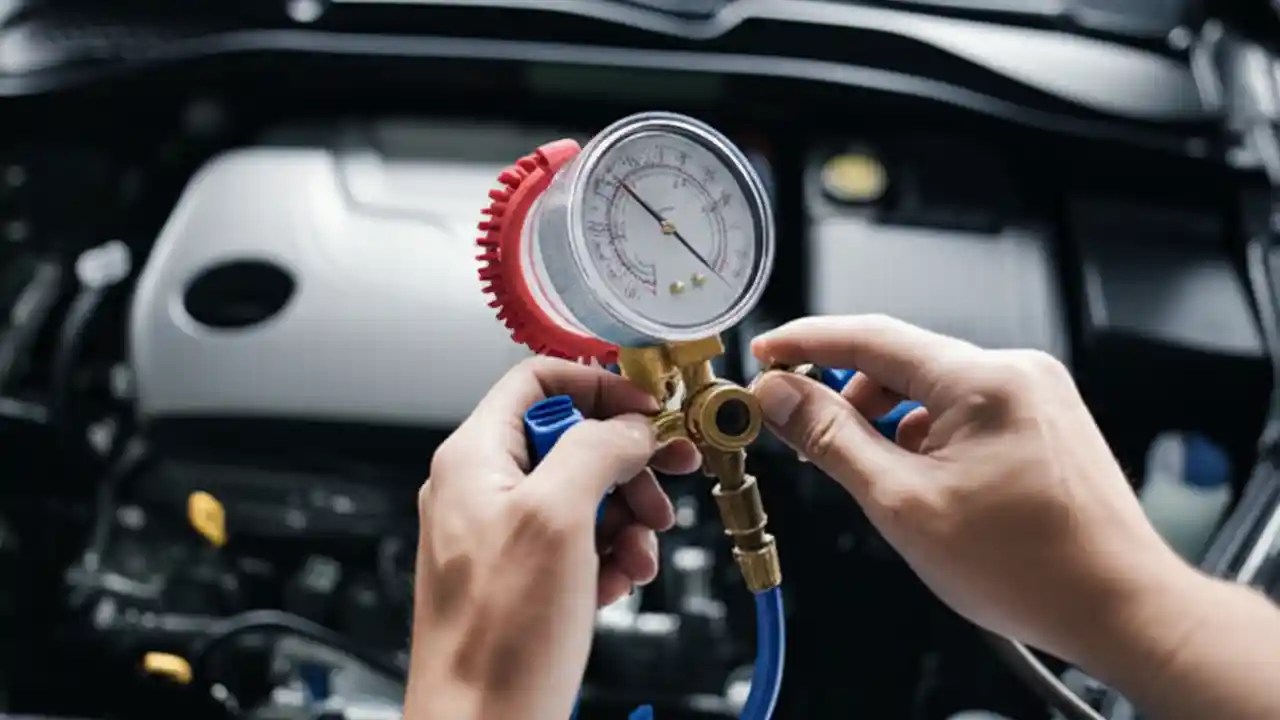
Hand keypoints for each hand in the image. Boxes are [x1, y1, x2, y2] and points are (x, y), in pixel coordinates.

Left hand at [404, 358, 699, 719]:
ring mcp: (501, 533)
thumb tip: (630, 425)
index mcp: (474, 458)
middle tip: (666, 481)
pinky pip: (578, 540)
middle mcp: (482, 488)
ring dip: (627, 517)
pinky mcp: (521, 576)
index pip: (539, 379)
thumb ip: (596, 451)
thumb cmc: (497, 639)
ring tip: (639, 550)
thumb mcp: (557, 519)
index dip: (601, 386)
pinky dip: (610, 554)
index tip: (649, 410)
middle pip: (571, 438)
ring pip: (583, 493)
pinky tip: (620, 580)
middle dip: (627, 463)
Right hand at [749, 315, 1185, 665]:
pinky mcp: (1044, 421)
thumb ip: (832, 440)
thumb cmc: (1029, 567)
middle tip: (806, 438)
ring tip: (880, 484)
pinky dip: (928, 439)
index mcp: (983, 380)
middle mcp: (1016, 373)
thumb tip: (782, 396)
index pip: (871, 336)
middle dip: (848, 399)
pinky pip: (964, 411)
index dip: (807, 344)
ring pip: (931, 391)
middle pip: (901, 363)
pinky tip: (923, 487)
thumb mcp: (902, 503)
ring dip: (889, 425)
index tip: (767, 355)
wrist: (1118, 607)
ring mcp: (1035, 395)